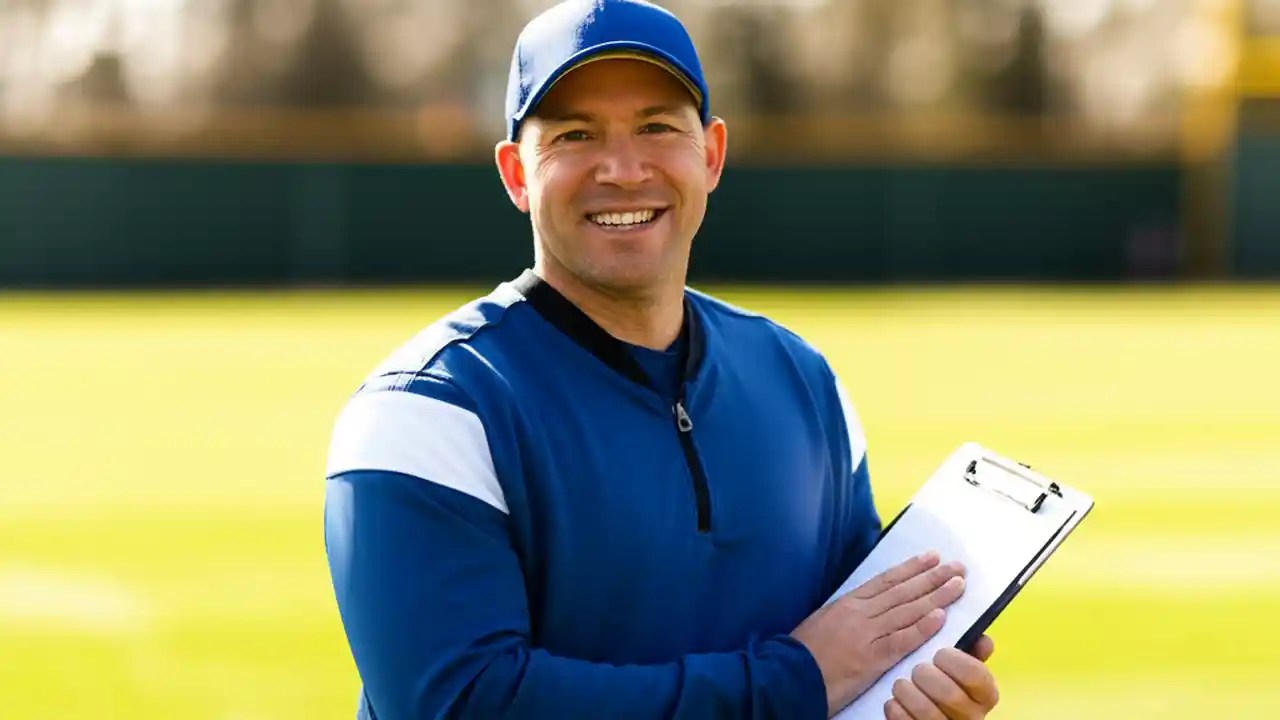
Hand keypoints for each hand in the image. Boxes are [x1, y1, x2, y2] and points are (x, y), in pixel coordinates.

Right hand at [790, 551, 965, 716]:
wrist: (788, 675)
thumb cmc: (802, 652)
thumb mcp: (823, 621)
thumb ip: (847, 613)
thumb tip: (867, 605)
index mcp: (847, 603)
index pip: (886, 580)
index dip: (911, 568)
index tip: (932, 557)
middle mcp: (860, 613)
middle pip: (903, 591)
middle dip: (932, 577)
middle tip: (957, 566)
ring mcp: (866, 634)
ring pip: (908, 610)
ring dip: (936, 596)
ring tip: (958, 585)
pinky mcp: (871, 658)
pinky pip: (901, 640)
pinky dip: (922, 627)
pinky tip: (941, 617)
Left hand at [884, 637, 998, 719]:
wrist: (917, 705)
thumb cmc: (939, 681)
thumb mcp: (956, 667)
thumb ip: (969, 651)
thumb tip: (982, 639)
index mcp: (984, 694)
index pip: (975, 675)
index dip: (954, 661)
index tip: (939, 655)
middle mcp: (971, 716)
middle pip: (951, 695)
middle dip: (925, 676)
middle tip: (917, 670)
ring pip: (928, 713)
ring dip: (907, 692)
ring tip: (900, 684)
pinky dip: (895, 708)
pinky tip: (894, 701)